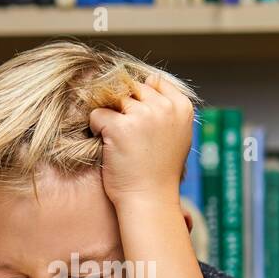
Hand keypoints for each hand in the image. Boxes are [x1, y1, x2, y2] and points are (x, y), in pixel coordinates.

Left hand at [89, 74, 194, 211]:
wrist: (149, 200)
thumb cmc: (159, 170)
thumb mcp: (176, 134)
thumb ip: (166, 107)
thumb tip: (149, 77)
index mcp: (182, 106)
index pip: (152, 81)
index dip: (140, 99)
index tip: (141, 125)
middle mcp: (165, 107)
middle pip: (132, 88)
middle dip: (124, 107)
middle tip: (127, 137)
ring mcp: (143, 115)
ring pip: (114, 100)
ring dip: (110, 118)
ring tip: (119, 142)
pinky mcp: (120, 126)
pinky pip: (97, 114)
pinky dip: (96, 129)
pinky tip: (108, 147)